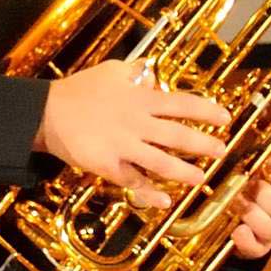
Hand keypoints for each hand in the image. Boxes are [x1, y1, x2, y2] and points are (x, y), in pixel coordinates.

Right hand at [35, 60, 224, 209]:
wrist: (46, 112)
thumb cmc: (79, 89)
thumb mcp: (110, 70)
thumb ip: (135, 71)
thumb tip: (151, 70)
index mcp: (140, 98)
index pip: (182, 104)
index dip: (207, 111)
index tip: (225, 118)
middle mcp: (136, 122)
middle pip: (178, 135)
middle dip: (203, 144)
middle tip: (221, 151)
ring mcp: (122, 145)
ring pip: (160, 161)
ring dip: (183, 171)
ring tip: (200, 178)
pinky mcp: (107, 164)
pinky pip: (133, 180)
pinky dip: (149, 192)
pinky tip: (164, 200)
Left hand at [227, 157, 270, 260]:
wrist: (244, 221)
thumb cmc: (254, 193)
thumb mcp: (262, 176)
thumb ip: (262, 165)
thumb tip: (257, 149)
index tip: (270, 163)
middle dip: (262, 195)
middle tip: (248, 186)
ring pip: (269, 228)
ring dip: (250, 213)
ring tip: (236, 203)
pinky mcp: (258, 248)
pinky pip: (255, 248)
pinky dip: (245, 239)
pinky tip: (237, 230)